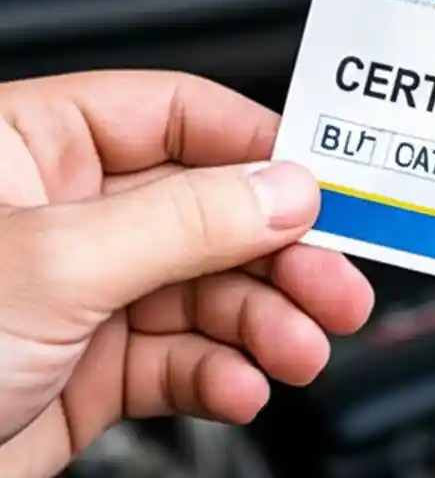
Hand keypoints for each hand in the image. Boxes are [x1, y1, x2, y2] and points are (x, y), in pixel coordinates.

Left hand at [0, 71, 373, 477]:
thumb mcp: (55, 263)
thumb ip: (184, 219)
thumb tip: (284, 187)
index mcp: (29, 147)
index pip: (175, 116)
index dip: (258, 146)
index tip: (328, 181)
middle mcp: (65, 215)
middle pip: (211, 212)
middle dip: (281, 254)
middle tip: (336, 284)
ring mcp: (82, 295)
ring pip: (207, 291)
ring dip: (266, 324)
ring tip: (299, 350)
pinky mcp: (92, 370)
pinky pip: (182, 358)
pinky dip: (222, 374)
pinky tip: (241, 386)